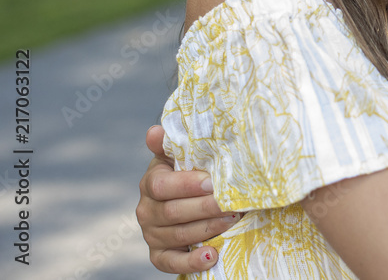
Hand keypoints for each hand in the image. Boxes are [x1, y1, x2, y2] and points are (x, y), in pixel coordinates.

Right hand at [136, 125, 236, 272]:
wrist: (187, 199)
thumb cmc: (189, 173)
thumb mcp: (180, 157)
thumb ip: (170, 144)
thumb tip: (155, 131)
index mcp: (151, 183)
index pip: (162, 185)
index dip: (187, 185)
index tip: (213, 183)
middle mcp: (146, 211)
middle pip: (173, 212)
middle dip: (206, 207)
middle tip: (233, 203)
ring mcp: (152, 235)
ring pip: (177, 236)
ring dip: (207, 228)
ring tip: (233, 220)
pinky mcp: (159, 255)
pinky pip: (170, 263)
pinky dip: (191, 262)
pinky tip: (212, 256)